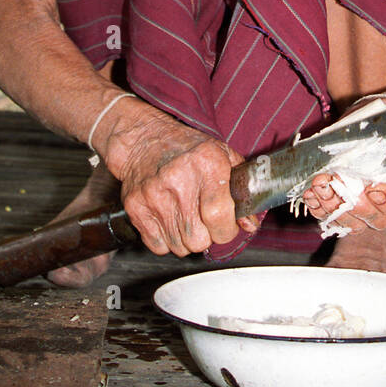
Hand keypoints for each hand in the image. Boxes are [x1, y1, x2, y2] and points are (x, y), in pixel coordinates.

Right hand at [94, 101, 257, 256]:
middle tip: (205, 221)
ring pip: (179, 247)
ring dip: (187, 239)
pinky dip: (166, 240)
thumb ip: (242, 190)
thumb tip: (250, 224)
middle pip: (199, 240)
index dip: (227, 229)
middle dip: (207, 237)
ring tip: (186, 216)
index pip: (219, 216)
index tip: (227, 225)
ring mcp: (153, 196)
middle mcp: (178, 180)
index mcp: (207, 164)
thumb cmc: (187, 149)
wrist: (144, 140)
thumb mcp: (222, 156)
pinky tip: (169, 219)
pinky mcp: (135, 208)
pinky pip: (158, 246)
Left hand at [301, 128, 385, 234]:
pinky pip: (332, 209)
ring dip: (333, 206)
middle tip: (338, 185)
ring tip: (319, 186)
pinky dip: (320, 204)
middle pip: (377, 220)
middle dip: (356, 206)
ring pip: (351, 218)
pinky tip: (311, 193)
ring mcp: (368, 198)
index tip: (376, 190)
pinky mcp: (347, 190)